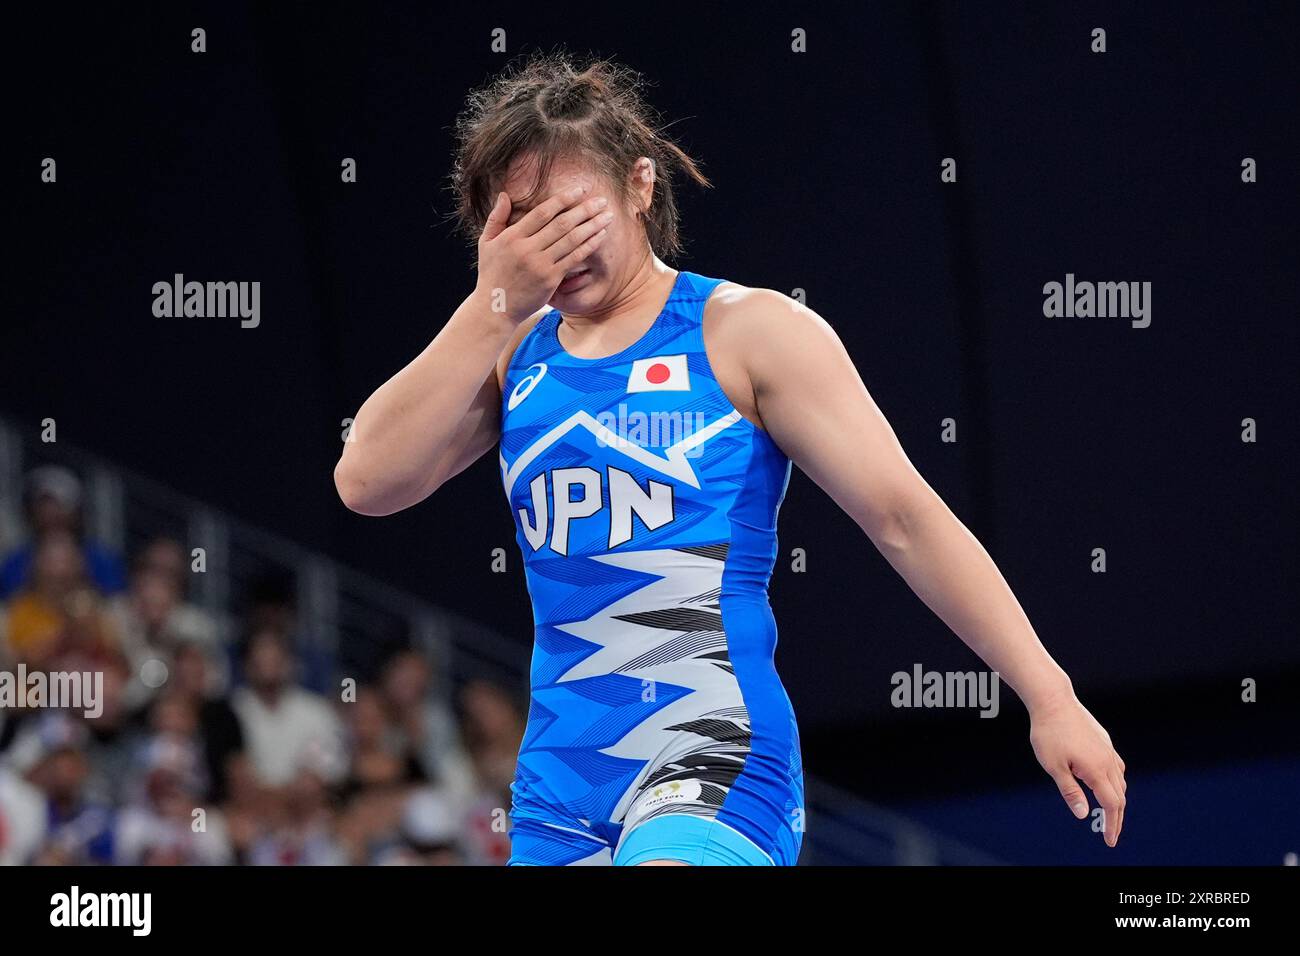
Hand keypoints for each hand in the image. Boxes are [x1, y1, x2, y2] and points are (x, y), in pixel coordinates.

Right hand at [474, 184, 612, 321]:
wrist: (494, 308)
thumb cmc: (491, 274)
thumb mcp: (486, 243)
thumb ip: (496, 218)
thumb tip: (504, 195)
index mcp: (512, 237)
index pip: (542, 212)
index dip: (563, 199)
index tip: (580, 190)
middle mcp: (527, 249)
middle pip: (561, 223)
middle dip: (584, 209)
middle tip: (601, 200)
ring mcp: (540, 264)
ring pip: (571, 240)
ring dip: (592, 225)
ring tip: (607, 215)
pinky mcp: (550, 279)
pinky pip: (574, 258)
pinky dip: (589, 245)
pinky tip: (600, 235)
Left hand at [1029, 691, 1127, 845]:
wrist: (1053, 700)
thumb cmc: (1048, 733)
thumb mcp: (1054, 766)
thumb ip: (1070, 791)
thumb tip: (1083, 815)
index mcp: (1097, 770)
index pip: (1111, 805)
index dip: (1112, 825)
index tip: (1109, 840)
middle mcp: (1107, 761)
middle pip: (1119, 796)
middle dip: (1116, 817)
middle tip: (1110, 833)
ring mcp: (1108, 749)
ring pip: (1120, 781)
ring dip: (1117, 800)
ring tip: (1109, 813)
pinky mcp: (1105, 741)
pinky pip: (1117, 766)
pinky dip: (1116, 782)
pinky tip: (1107, 784)